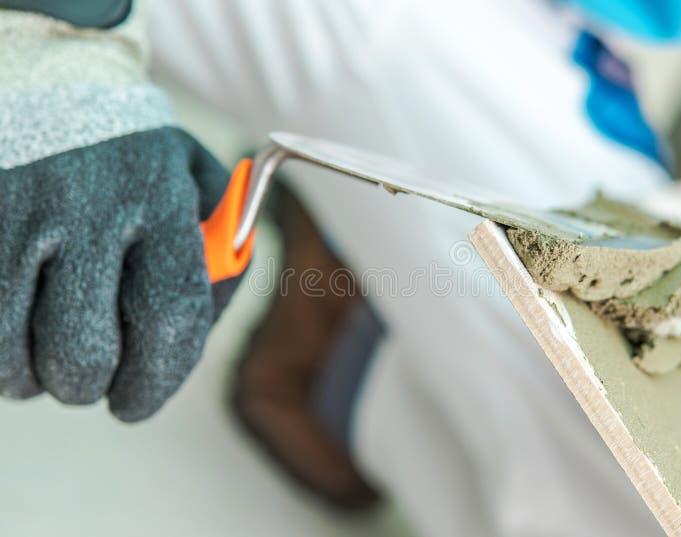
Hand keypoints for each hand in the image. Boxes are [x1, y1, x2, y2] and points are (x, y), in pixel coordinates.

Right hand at [0, 11, 243, 420]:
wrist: (45, 77)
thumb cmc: (133, 150)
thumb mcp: (197, 180)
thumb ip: (221, 254)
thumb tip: (204, 327)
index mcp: (155, 199)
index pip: (169, 317)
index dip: (159, 380)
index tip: (138, 402)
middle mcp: (82, 211)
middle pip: (83, 356)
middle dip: (93, 386)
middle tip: (96, 373)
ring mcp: (12, 220)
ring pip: (14, 362)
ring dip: (35, 375)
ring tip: (49, 338)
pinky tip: (14, 323)